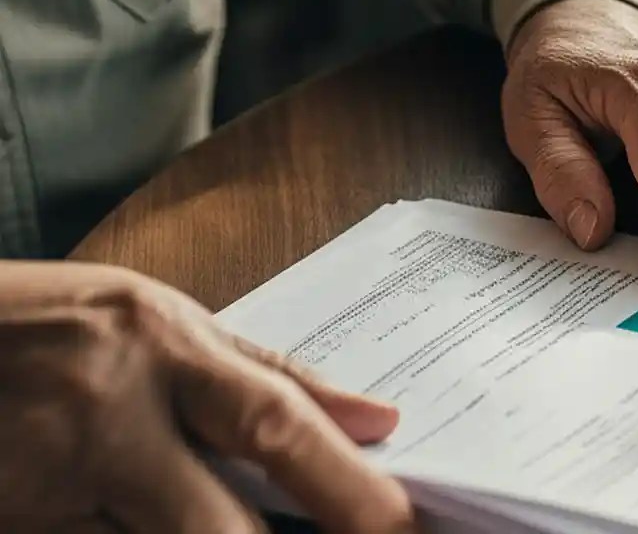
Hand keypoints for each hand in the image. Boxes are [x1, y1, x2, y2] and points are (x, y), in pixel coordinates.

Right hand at [0, 262, 415, 533]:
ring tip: (192, 505)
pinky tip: (143, 516)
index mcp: (164, 345)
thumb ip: (272, 374)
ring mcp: (48, 481)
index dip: (348, 486)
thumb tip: (379, 419)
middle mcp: (108, 415)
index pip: (277, 424)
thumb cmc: (54, 324)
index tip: (401, 525)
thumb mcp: (164, 322)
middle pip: (216, 530)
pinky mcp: (15, 524)